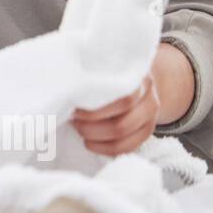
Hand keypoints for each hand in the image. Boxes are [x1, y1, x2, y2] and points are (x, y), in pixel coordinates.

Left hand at [71, 43, 193, 155]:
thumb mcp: (100, 63)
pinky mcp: (148, 130)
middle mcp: (149, 94)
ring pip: (124, 136)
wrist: (134, 76)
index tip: (75, 107)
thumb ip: (90, 71)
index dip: (95, 109)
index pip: (122, 97)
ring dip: (96, 137)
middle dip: (92, 125)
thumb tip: (62, 83)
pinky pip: (128, 148)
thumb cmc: (106, 69)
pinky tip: (89, 142)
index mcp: (136, 73)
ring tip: (80, 129)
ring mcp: (151, 114)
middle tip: (74, 120)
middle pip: (122, 121)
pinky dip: (105, 149)